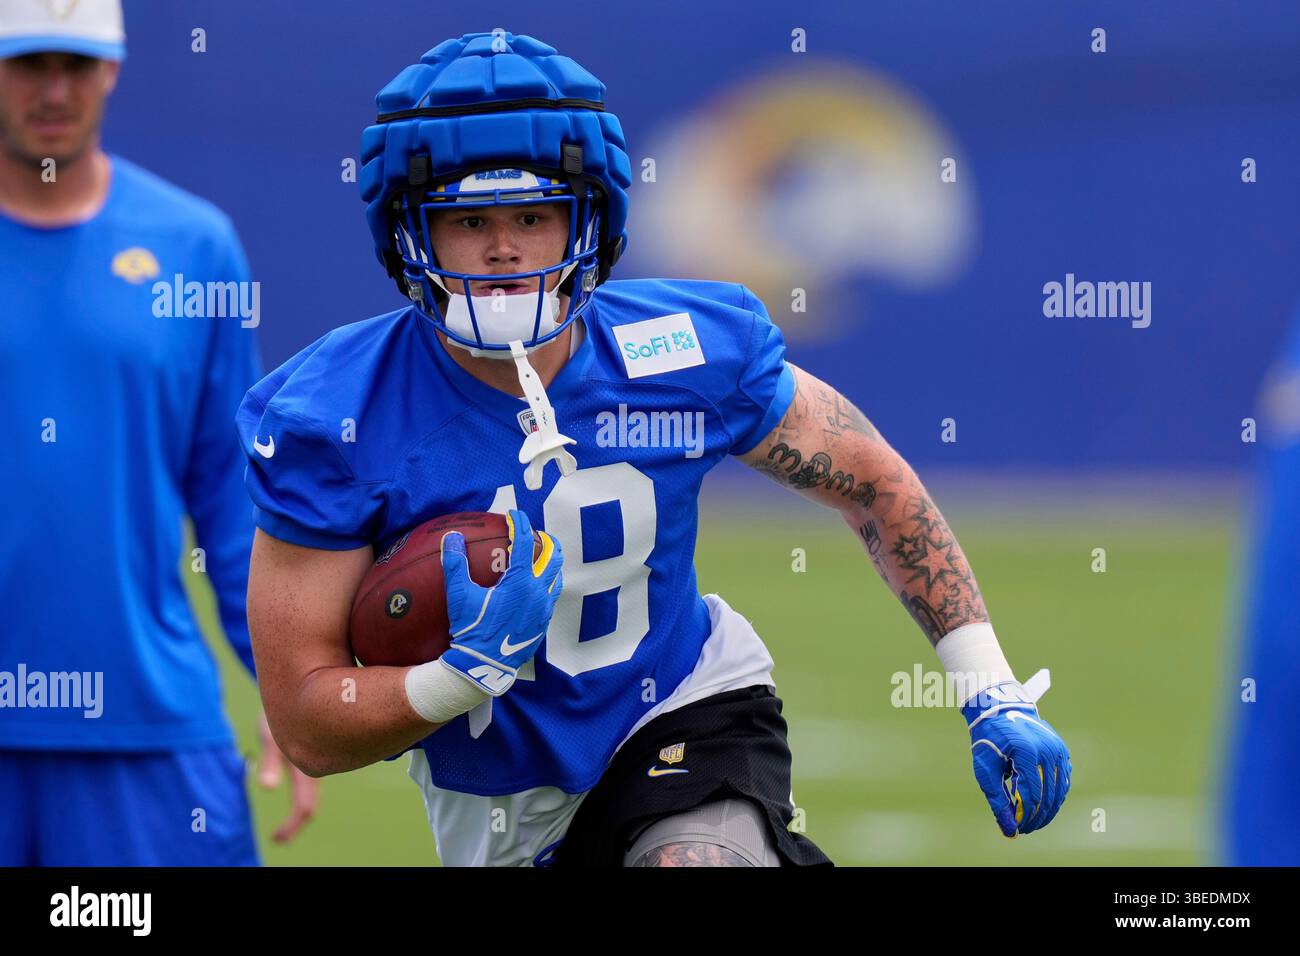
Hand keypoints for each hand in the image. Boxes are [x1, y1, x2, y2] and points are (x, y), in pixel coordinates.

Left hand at [256, 710, 319, 842]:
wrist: (304, 685)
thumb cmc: (283, 709)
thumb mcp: (272, 735)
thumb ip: (271, 762)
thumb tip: (267, 788)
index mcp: (309, 769)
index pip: (304, 808)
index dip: (291, 827)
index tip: (276, 839)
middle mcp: (319, 768)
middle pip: (310, 804)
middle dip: (295, 822)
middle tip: (280, 836)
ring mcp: (320, 759)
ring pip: (312, 791)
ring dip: (300, 807)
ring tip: (286, 821)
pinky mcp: (318, 750)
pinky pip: (314, 775)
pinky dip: (303, 792)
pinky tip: (291, 788)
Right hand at [437, 509, 562, 695]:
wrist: (484, 667)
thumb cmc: (472, 631)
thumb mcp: (460, 597)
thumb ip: (456, 565)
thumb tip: (450, 537)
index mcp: (521, 582)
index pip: (525, 544)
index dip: (520, 524)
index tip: (514, 514)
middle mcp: (539, 593)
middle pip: (554, 557)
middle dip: (547, 540)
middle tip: (536, 533)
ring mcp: (544, 609)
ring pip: (557, 577)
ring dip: (551, 563)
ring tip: (541, 557)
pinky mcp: (543, 623)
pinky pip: (552, 597)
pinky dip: (547, 584)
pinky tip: (535, 587)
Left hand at [961, 681, 1070, 836]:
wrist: (999, 710)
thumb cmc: (988, 740)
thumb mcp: (986, 770)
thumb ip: (998, 801)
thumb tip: (1010, 831)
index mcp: (1026, 752)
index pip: (1031, 796)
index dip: (1026, 817)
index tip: (1019, 828)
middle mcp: (1046, 750)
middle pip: (1048, 795)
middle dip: (1038, 816)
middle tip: (1027, 828)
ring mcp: (1057, 749)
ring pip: (1059, 789)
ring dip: (1049, 809)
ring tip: (1036, 820)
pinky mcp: (1061, 749)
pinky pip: (1062, 778)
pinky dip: (1056, 794)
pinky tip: (1045, 805)